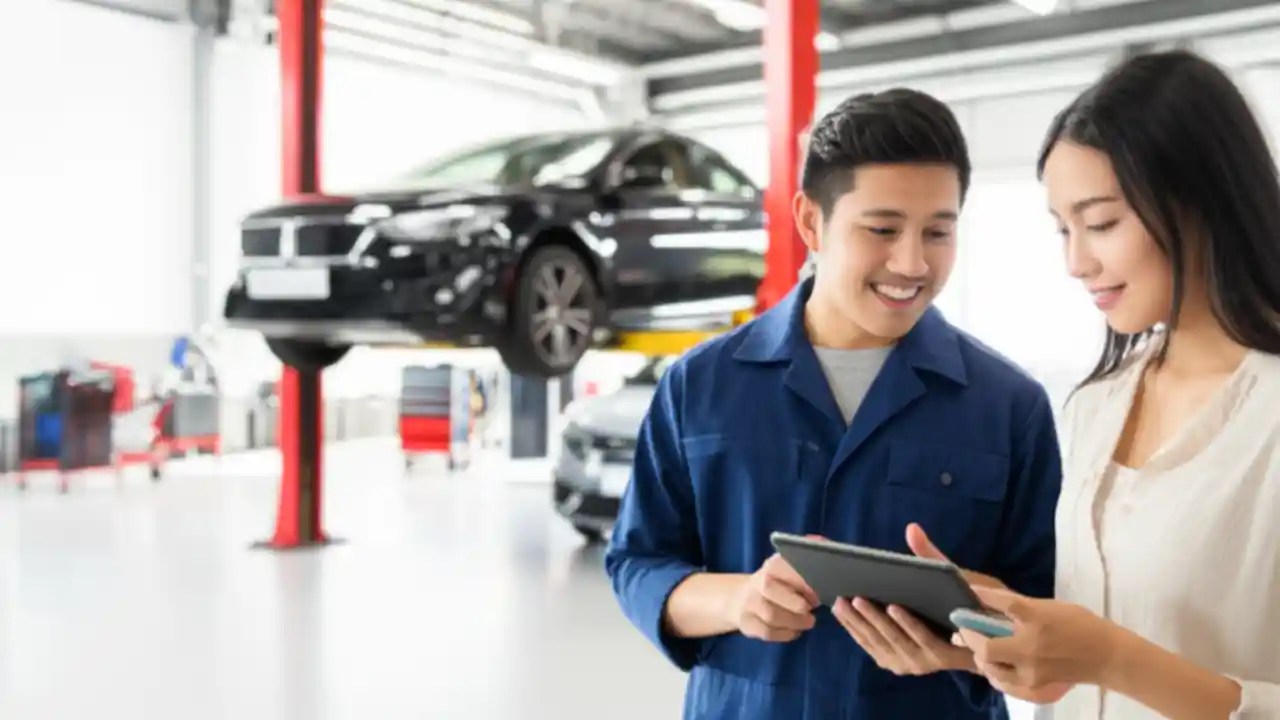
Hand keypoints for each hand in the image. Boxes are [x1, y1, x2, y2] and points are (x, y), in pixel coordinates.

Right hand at [725, 553, 819, 641]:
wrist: (742, 599)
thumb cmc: (780, 584)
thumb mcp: (792, 568)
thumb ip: (810, 554)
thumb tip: (821, 543)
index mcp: (773, 565)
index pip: (785, 568)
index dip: (804, 582)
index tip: (819, 592)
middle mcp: (757, 581)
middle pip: (771, 590)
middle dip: (796, 604)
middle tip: (812, 609)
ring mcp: (749, 603)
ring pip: (771, 615)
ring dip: (794, 622)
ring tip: (809, 621)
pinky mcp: (746, 623)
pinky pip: (766, 632)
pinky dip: (785, 634)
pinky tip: (795, 631)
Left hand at [830, 524, 1000, 676]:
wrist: (965, 641)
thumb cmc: (961, 605)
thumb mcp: (955, 582)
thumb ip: (932, 557)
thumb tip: (912, 528)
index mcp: (949, 647)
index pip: (928, 637)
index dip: (910, 624)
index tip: (892, 605)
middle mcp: (927, 662)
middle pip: (897, 640)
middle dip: (875, 619)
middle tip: (858, 598)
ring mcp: (907, 665)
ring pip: (880, 644)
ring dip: (859, 624)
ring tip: (842, 602)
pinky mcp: (892, 663)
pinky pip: (871, 646)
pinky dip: (855, 629)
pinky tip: (841, 612)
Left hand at [958, 585, 1120, 702]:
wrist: (1106, 656)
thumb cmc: (1078, 624)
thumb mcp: (1049, 607)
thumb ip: (1020, 606)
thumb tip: (989, 601)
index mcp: (1037, 619)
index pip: (1005, 604)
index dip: (983, 596)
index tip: (969, 592)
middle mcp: (1030, 646)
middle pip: (986, 648)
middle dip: (970, 637)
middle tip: (965, 628)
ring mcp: (1031, 670)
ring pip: (990, 667)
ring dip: (979, 655)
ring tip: (979, 645)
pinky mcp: (1034, 685)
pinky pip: (1002, 680)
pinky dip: (992, 671)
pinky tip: (992, 662)